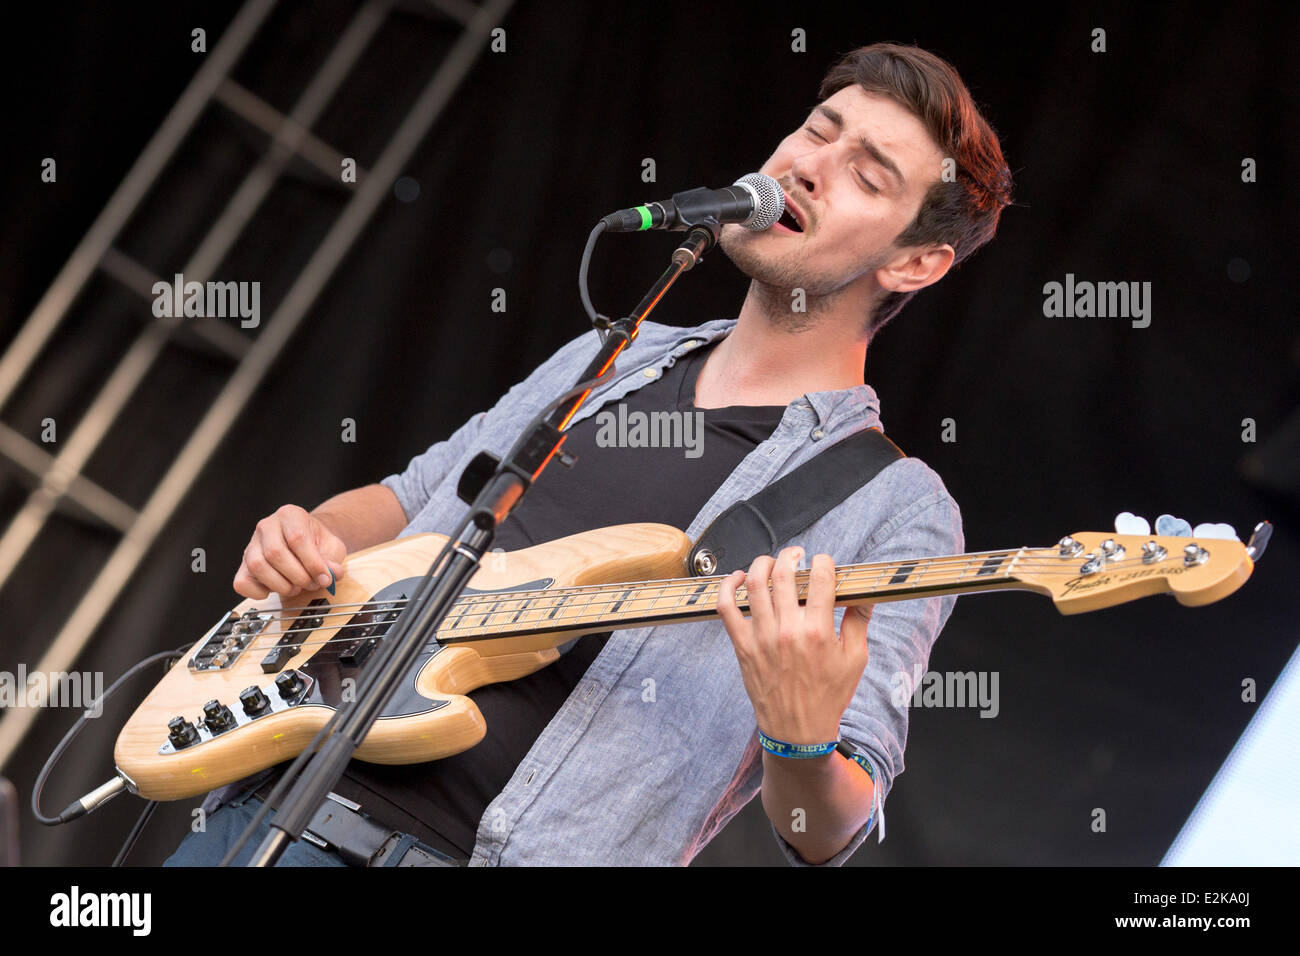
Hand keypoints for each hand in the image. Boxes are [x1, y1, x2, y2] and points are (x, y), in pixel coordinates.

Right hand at [233, 504, 346, 598]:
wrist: (304, 541)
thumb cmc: (315, 543)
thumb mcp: (332, 547)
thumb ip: (333, 560)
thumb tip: (332, 574)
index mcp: (290, 515)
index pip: (297, 538)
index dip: (313, 563)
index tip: (325, 578)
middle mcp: (267, 526)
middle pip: (275, 553)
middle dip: (297, 576)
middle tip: (310, 583)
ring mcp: (252, 545)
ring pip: (258, 566)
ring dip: (281, 585)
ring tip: (296, 587)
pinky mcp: (243, 564)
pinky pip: (243, 582)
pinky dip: (258, 592)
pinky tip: (275, 589)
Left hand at [716, 546, 871, 744]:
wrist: (798, 731)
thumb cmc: (828, 695)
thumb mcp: (855, 660)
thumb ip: (859, 622)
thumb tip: (864, 594)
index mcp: (819, 631)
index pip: (820, 578)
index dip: (823, 562)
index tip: (823, 562)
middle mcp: (788, 630)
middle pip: (784, 574)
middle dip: (791, 556)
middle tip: (796, 555)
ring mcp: (762, 637)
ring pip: (755, 584)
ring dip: (762, 564)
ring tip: (771, 562)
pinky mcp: (743, 646)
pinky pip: (727, 608)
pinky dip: (728, 587)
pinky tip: (738, 578)